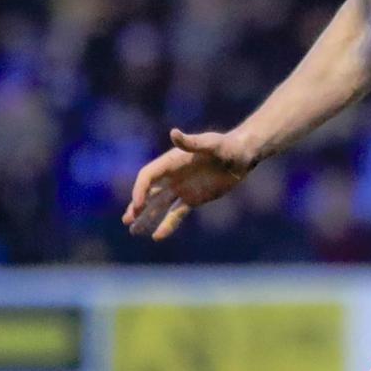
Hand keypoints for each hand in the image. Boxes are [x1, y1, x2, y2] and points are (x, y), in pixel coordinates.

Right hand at [122, 128, 255, 240]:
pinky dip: (167, 225)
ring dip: (146, 217)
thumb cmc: (228, 146)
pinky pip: (176, 214)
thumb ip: (191, 142)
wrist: (243, 156)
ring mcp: (181, 188)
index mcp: (171, 161)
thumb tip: (173, 133)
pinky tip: (157, 237)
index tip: (138, 206)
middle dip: (137, 206)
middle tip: (127, 220)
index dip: (140, 190)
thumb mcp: (211, 144)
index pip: (148, 176)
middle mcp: (173, 175)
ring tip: (133, 231)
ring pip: (158, 205)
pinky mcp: (192, 199)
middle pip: (148, 192)